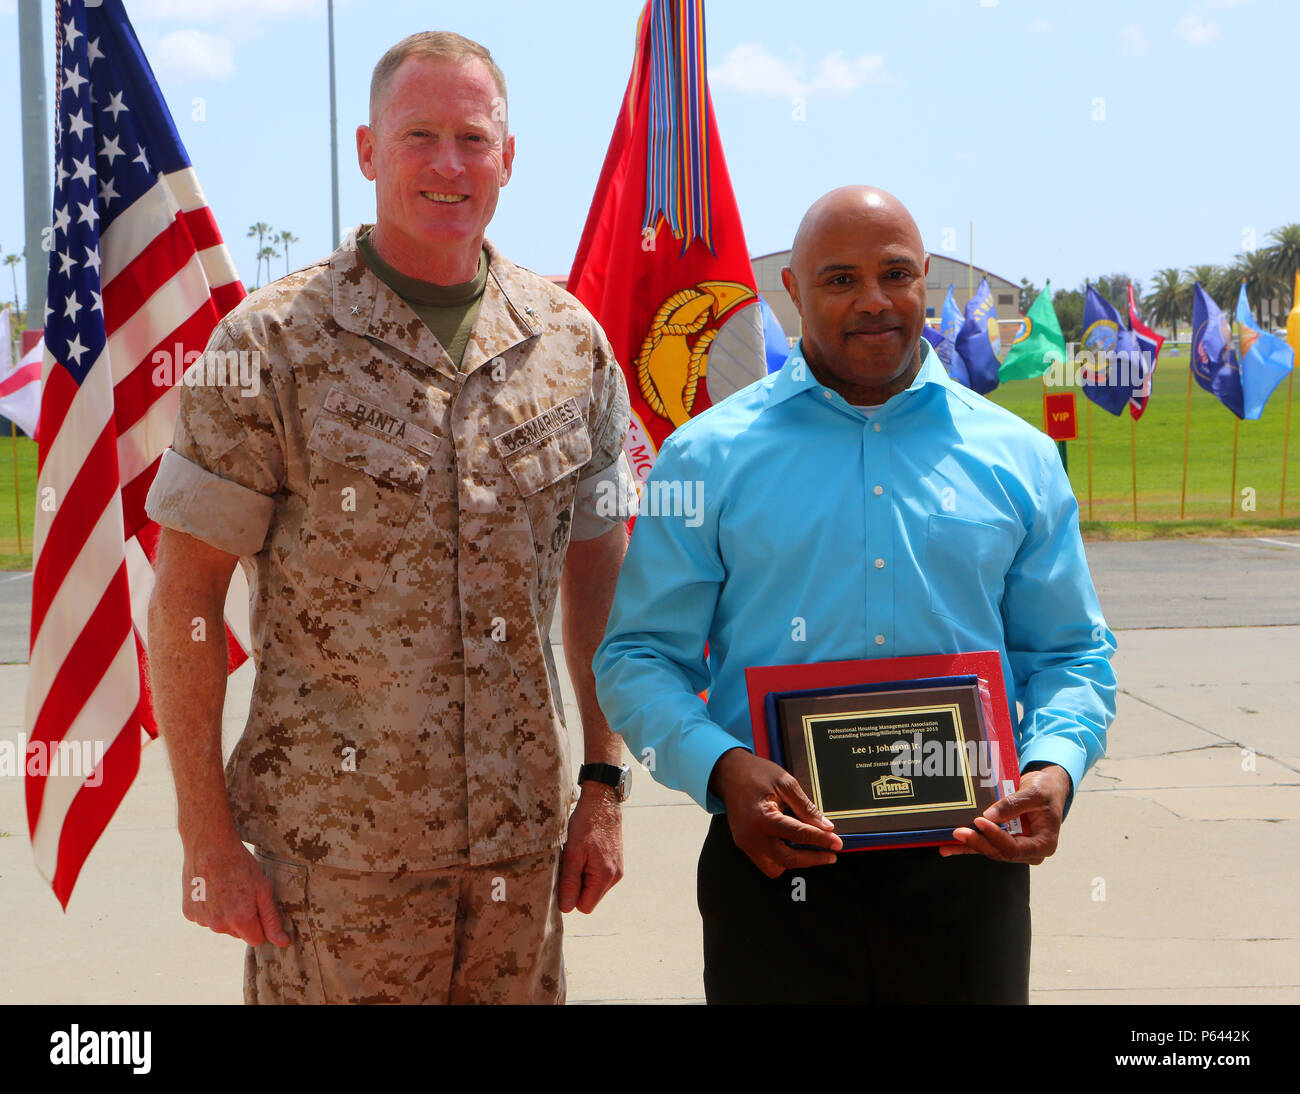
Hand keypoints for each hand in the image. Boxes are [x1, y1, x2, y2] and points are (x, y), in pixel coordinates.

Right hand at [181, 836, 289, 947]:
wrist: (209, 846)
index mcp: (240, 920)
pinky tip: (211, 889)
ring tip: (225, 888)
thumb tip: (283, 943)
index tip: (258, 906)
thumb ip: (271, 919)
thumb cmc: (240, 865)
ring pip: (221, 926)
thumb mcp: (263, 889)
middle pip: (238, 933)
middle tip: (241, 892)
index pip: (256, 940)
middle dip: (243, 919)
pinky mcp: (189, 913)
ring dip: (225, 913)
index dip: (261, 925)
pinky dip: (209, 908)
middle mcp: (218, 925)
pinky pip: (205, 918)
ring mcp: (201, 920)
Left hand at [557, 783, 623, 913]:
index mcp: (605, 877)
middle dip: (577, 885)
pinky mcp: (616, 861)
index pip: (584, 906)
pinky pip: (598, 875)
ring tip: (578, 854)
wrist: (603, 803)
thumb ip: (570, 882)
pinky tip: (585, 851)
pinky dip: (588, 867)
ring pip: (593, 886)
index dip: (571, 895)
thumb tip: (566, 908)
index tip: (565, 876)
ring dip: (582, 875)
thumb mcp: (572, 854)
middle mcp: (615, 876)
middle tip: (570, 862)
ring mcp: (617, 869)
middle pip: (589, 897)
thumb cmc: (586, 825)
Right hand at [709, 748, 842, 877]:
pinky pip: (765, 861)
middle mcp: (752, 836)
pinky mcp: (744, 844)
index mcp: (763, 818)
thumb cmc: (756, 774)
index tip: (837, 843)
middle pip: (789, 859)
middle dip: (813, 859)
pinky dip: (781, 858)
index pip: (799, 835)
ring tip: (811, 851)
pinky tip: (792, 846)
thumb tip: (825, 827)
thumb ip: (806, 807)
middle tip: (830, 854)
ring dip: (795, 862)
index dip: (821, 840)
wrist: (729, 773)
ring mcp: (746, 843)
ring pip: (775, 867)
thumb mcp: (785, 783)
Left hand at [940, 765, 1071, 864]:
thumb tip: (990, 815)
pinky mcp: (1003, 840)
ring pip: (989, 849)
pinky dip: (967, 846)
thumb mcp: (1035, 793)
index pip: (1015, 848)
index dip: (995, 836)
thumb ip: (1014, 804)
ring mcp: (1015, 846)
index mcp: (1043, 844)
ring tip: (948, 843)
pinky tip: (949, 847)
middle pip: (999, 852)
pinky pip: (985, 844)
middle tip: (958, 832)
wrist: (1047, 787)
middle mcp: (1029, 850)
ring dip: (968, 846)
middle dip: (978, 843)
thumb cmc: (1046, 790)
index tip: (980, 821)